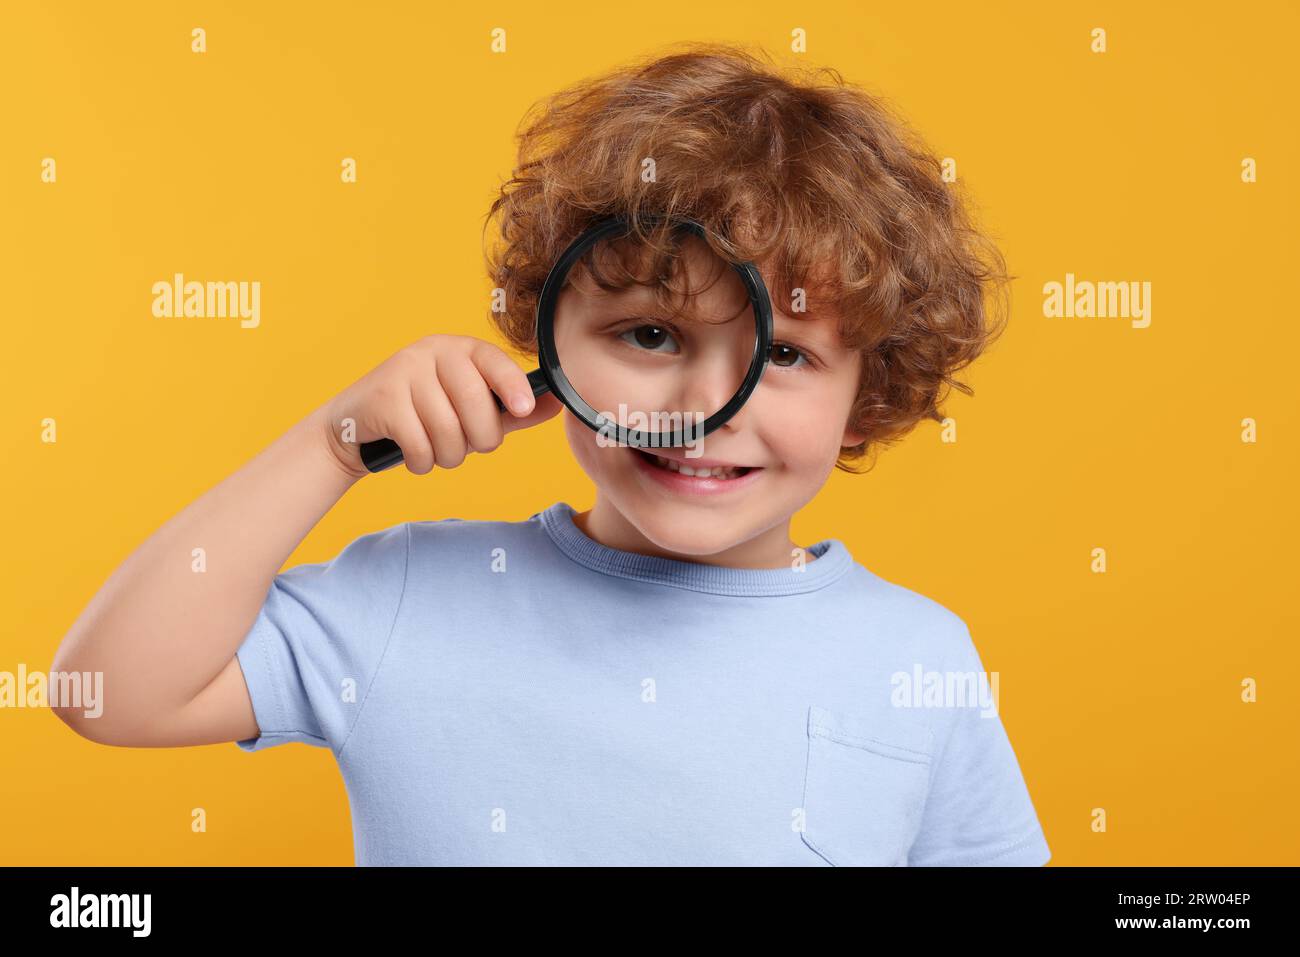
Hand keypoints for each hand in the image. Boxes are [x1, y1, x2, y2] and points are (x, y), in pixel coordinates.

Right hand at [316, 335, 561, 477]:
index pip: (493, 360)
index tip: (524, 408)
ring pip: (447, 429)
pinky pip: (419, 443)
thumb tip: (556, 403)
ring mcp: (404, 371)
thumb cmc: (424, 419)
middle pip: (474, 401)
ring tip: (437, 453)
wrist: (355, 430)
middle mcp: (431, 351)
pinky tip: (413, 456)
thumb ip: (512, 410)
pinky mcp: (382, 397)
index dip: (511, 384)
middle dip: (480, 439)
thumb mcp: (471, 413)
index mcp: (459, 349)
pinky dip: (421, 462)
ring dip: (447, 456)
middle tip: (468, 449)